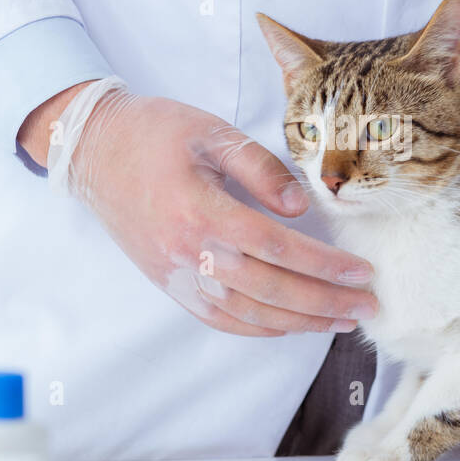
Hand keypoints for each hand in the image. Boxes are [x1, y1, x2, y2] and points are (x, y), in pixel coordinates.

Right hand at [22, 80, 378, 336]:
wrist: (93, 150)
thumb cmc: (154, 132)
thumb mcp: (211, 131)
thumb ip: (260, 168)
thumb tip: (301, 208)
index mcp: (201, 209)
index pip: (277, 248)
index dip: (324, 265)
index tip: (362, 272)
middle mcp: (188, 251)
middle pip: (269, 290)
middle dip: (324, 303)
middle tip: (367, 307)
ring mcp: (176, 273)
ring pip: (247, 313)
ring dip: (299, 323)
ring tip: (340, 321)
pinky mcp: (169, 283)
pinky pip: (219, 318)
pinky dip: (259, 329)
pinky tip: (290, 326)